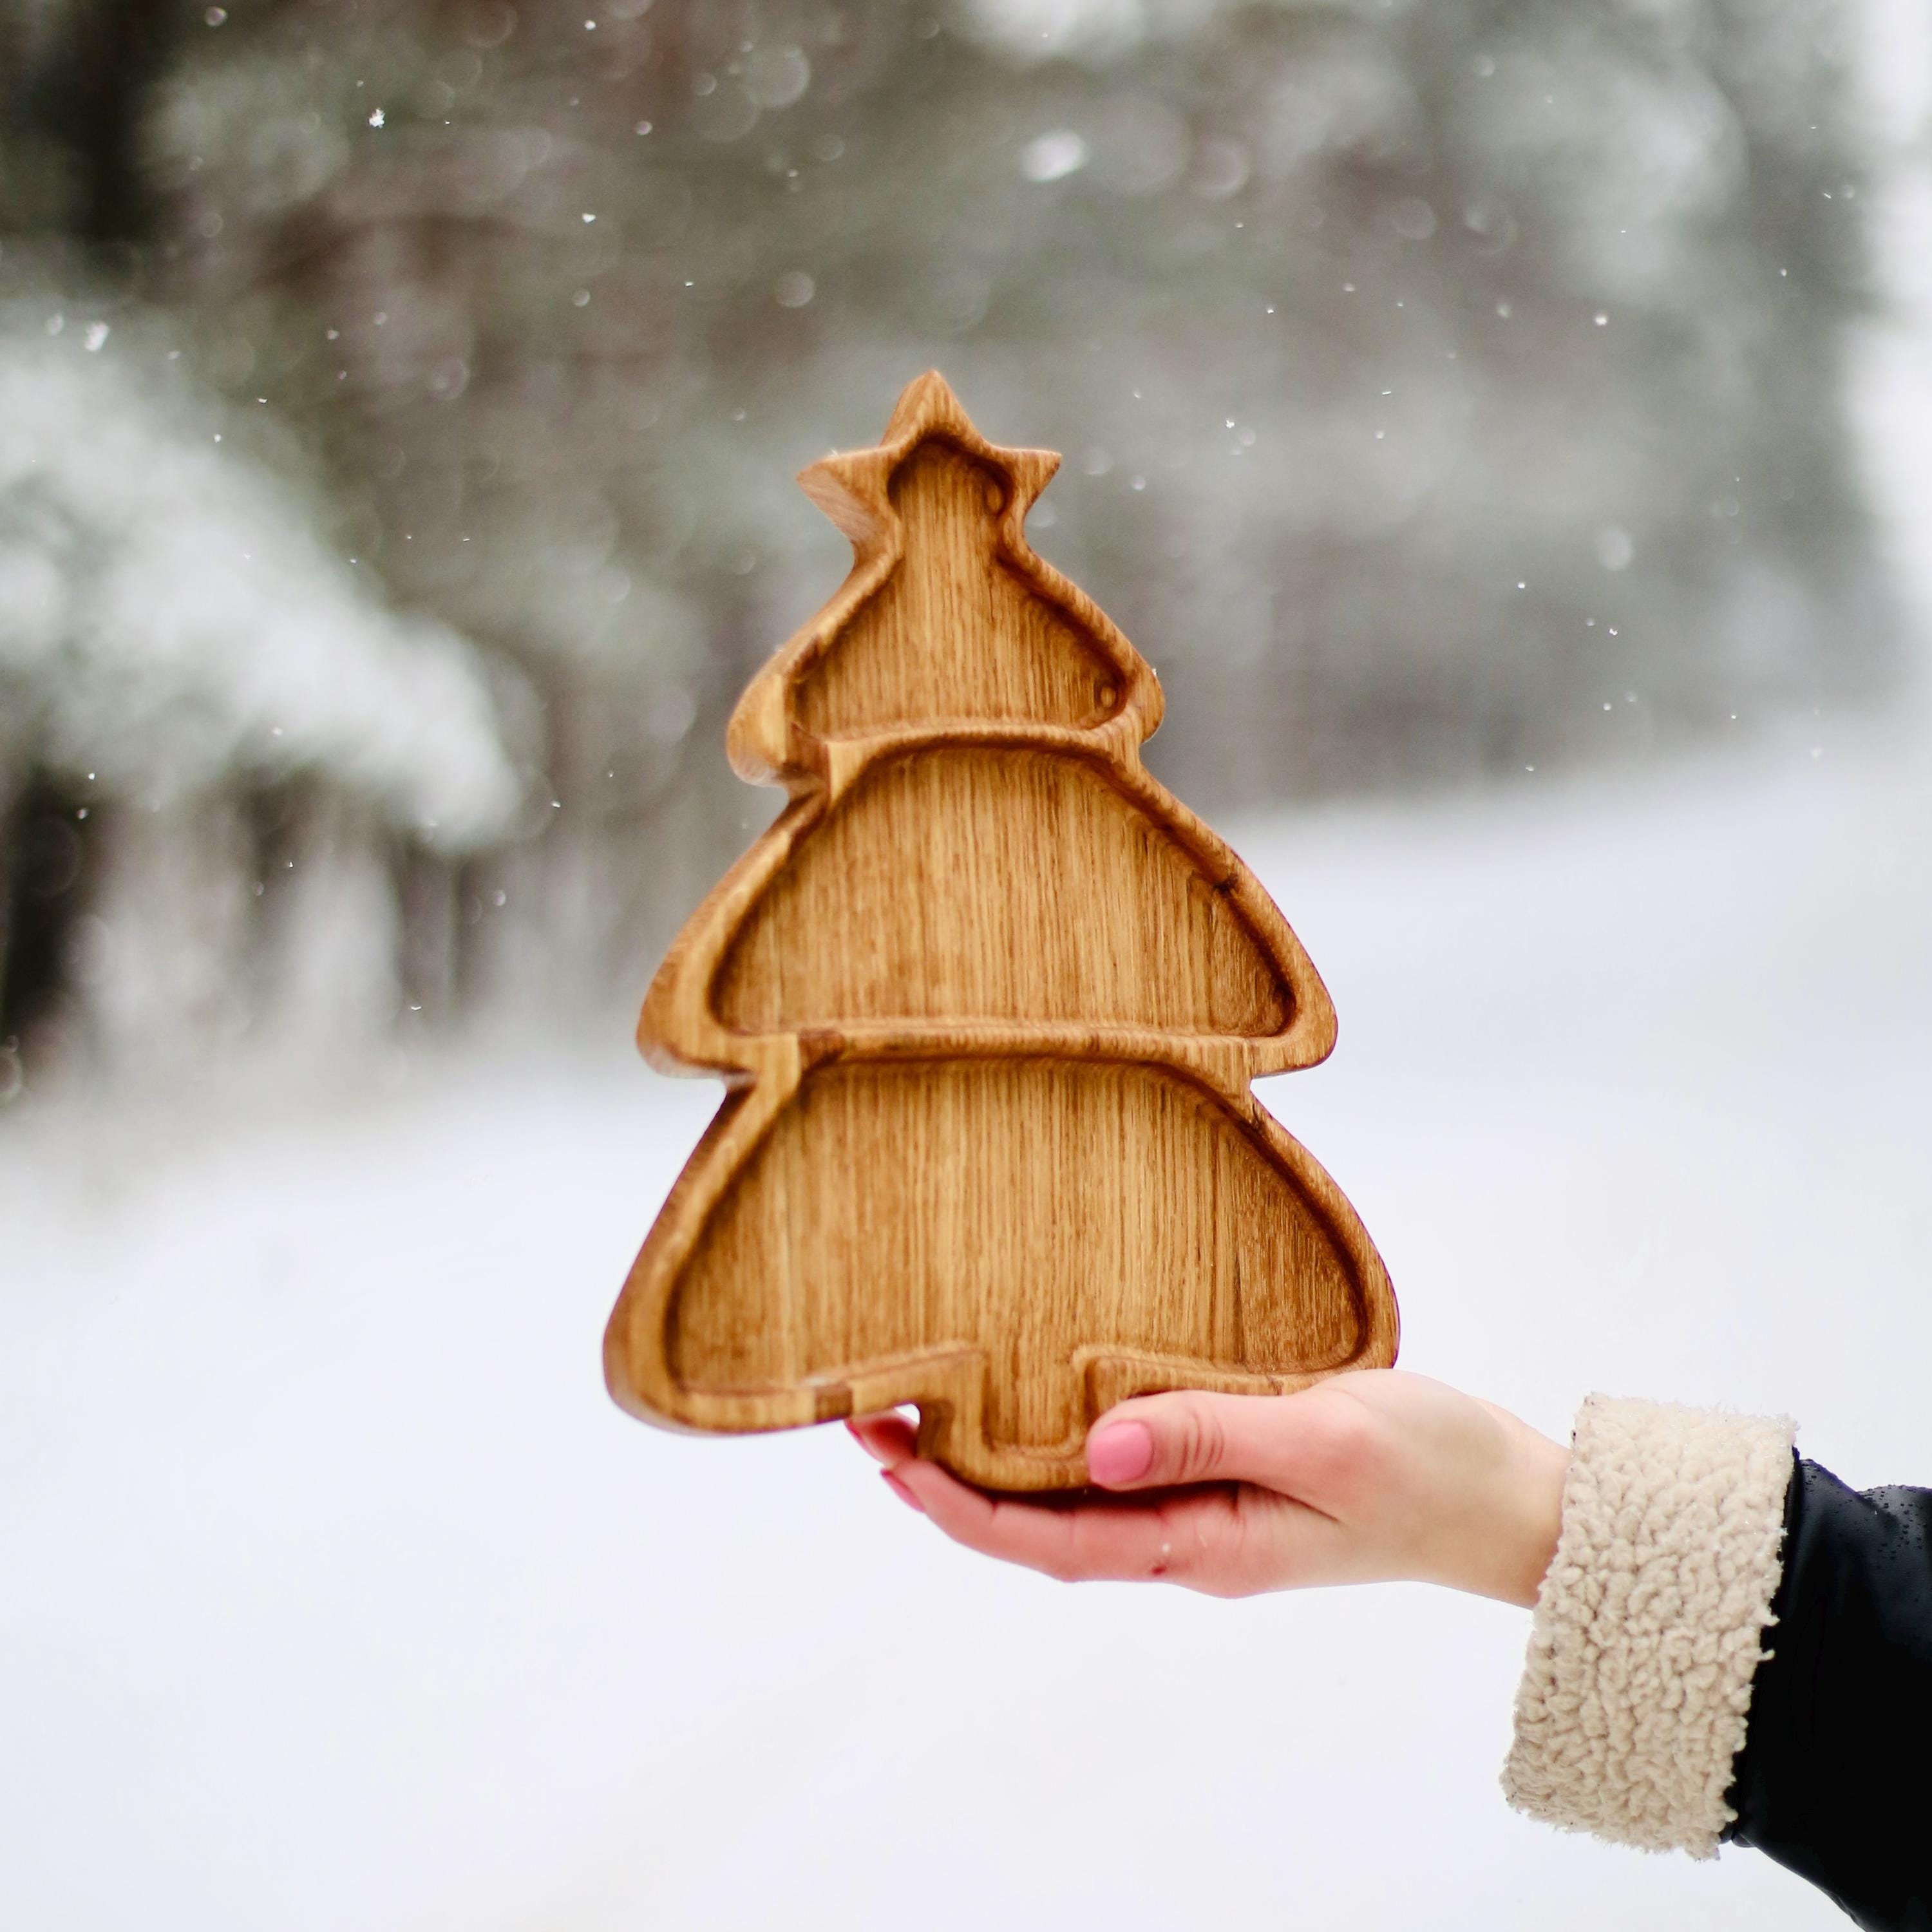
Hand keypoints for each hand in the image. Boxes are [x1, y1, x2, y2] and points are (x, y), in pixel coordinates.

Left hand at [848, 1370, 1568, 1605]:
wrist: (1512, 1497)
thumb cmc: (1429, 1468)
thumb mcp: (1322, 1440)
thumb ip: (1209, 1435)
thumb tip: (1097, 1446)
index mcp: (1202, 1545)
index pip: (1050, 1539)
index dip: (959, 1505)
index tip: (889, 1456)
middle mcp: (1188, 1536)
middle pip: (1042, 1522)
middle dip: (951, 1479)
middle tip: (873, 1411)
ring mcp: (1207, 1509)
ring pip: (1076, 1494)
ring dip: (997, 1456)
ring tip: (927, 1399)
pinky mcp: (1230, 1474)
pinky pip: (1125, 1462)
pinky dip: (1064, 1431)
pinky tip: (1038, 1388)